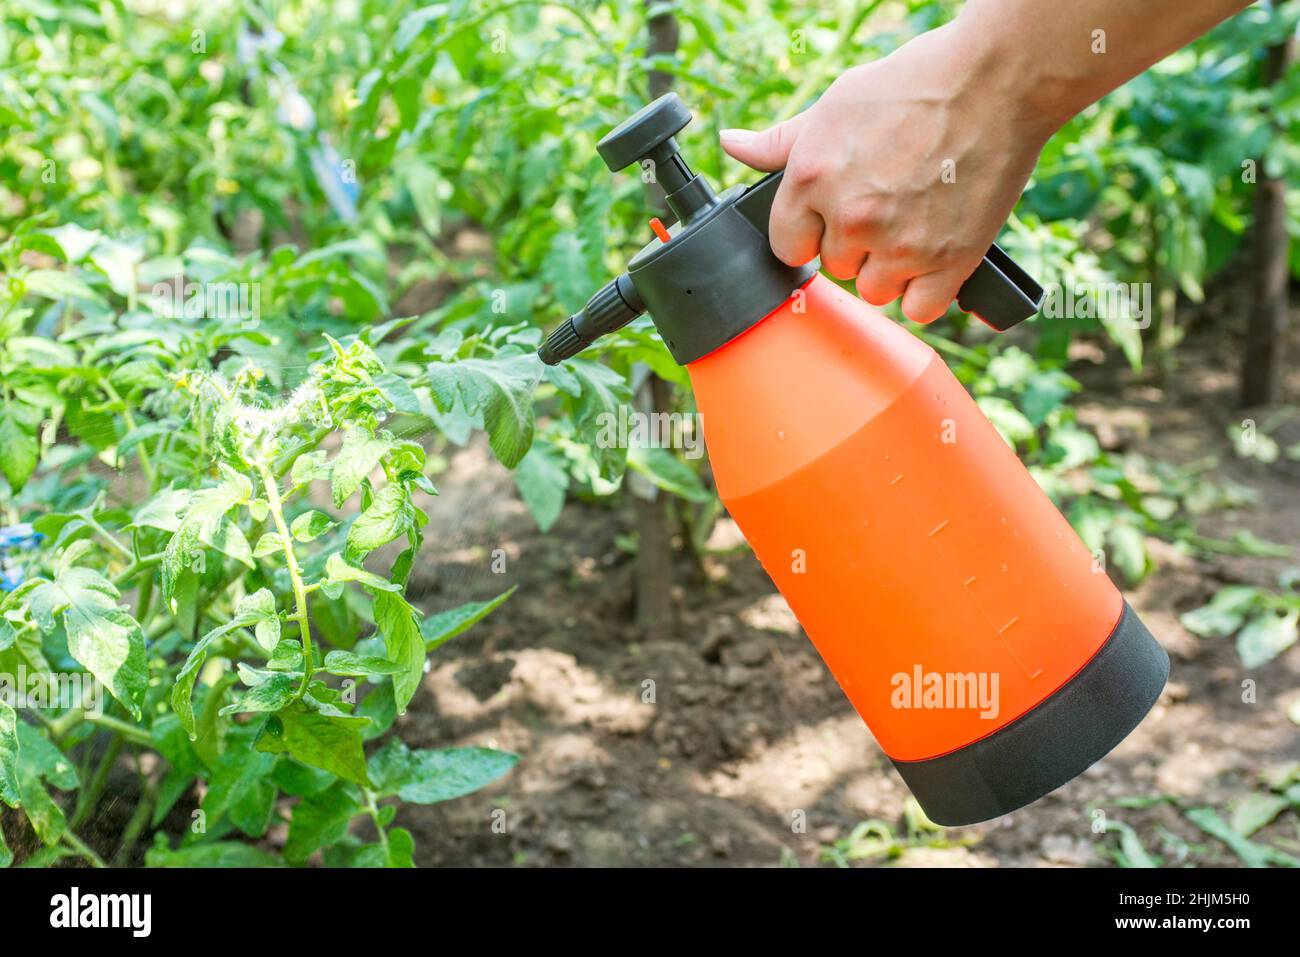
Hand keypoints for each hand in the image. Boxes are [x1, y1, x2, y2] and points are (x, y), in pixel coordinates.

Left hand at [720, 22, 1051, 322]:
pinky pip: (919, 309)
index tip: (832, 218)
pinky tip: (935, 255)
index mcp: (811, 181)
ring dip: (890, 268)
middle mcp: (851, 219)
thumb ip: (781, 141)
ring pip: (875, 290)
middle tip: (887, 205)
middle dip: (855, 243)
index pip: (787, 245)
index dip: (811, 231)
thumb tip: (732, 146)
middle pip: (835, 266)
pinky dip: (926, 291)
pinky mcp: (948, 262)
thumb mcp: (835, 104)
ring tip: (913, 224)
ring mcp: (900, 245)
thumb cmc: (914, 85)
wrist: (995, 81)